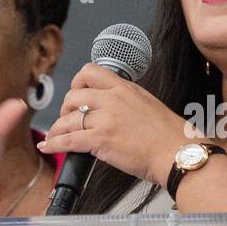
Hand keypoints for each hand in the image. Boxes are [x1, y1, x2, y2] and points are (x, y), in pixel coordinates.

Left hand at [39, 63, 193, 187]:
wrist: (177, 153)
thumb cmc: (170, 136)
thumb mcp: (149, 105)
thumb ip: (127, 102)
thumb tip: (113, 108)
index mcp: (125, 88)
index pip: (90, 72)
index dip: (77, 82)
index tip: (76, 94)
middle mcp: (113, 99)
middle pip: (74, 94)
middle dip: (66, 108)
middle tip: (68, 118)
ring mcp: (106, 118)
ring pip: (68, 118)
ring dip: (58, 128)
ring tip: (55, 135)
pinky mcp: (101, 139)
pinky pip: (68, 139)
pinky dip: (54, 143)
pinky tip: (49, 146)